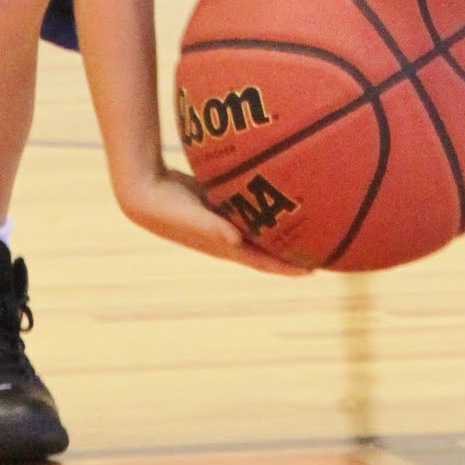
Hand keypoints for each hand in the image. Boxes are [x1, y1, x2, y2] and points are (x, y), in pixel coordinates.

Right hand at [123, 167, 309, 276]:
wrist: (142, 193)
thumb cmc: (165, 206)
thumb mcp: (190, 214)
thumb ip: (211, 227)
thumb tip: (235, 240)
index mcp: (224, 246)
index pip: (262, 262)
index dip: (286, 268)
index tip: (313, 270)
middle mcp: (226, 239)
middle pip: (266, 251)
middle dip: (291, 255)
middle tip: (322, 253)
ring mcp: (222, 225)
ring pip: (259, 233)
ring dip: (279, 236)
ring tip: (306, 232)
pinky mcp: (218, 207)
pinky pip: (248, 213)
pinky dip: (264, 213)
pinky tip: (276, 201)